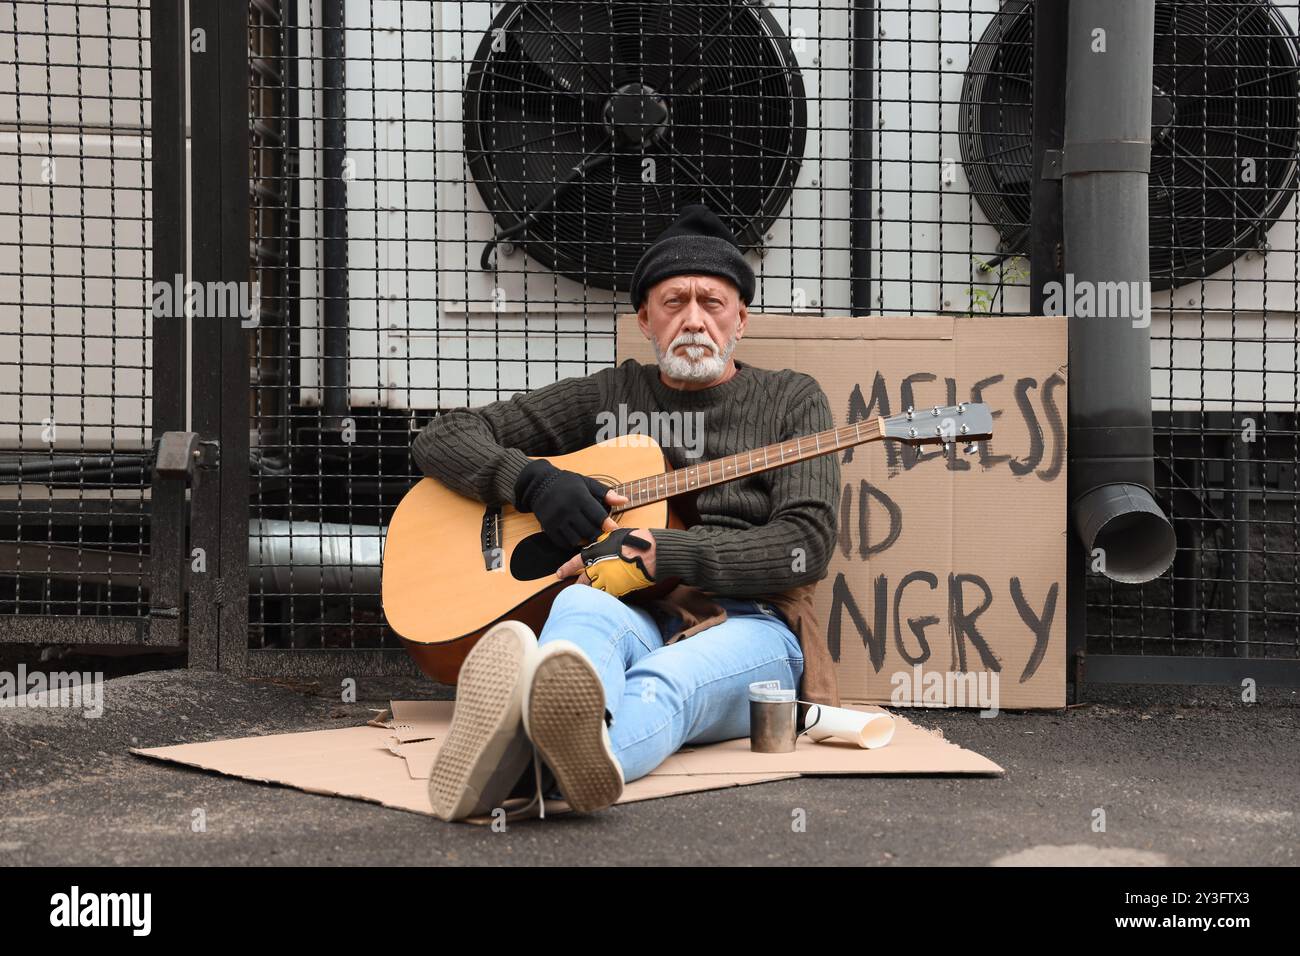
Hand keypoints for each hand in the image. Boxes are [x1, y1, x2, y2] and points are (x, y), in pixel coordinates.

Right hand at [513, 458, 629, 550]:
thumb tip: (624, 500)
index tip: (614, 529)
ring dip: (585, 540)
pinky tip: (577, 537)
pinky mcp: (548, 527)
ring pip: (576, 539)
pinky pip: (563, 542)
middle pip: (588, 530)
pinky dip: (572, 543)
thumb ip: (606, 493)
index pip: (597, 516)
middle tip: (603, 535)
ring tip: (590, 536)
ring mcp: (556, 519)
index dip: (608, 525)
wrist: (539, 484)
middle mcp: (567, 509)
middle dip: (598, 535)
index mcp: (579, 497)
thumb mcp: (587, 483)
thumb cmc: (567, 483)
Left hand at [557, 527, 657, 594]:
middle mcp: (597, 568)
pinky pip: (607, 596)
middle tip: (575, 591)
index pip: (575, 563)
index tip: (558, 574)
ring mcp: (606, 580)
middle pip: (583, 581)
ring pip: (594, 591)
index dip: (566, 569)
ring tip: (590, 598)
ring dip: (592, 593)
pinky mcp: (616, 589)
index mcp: (595, 553)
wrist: (649, 553)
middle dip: (580, 586)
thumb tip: (603, 540)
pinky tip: (607, 599)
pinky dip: (606, 598)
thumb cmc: (635, 541)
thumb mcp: (615, 536)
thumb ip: (605, 541)